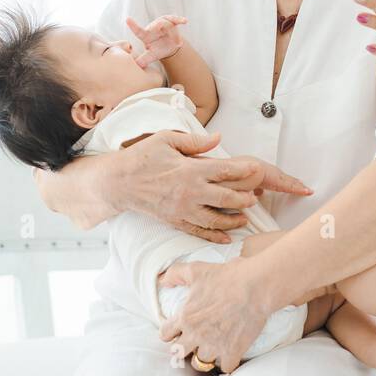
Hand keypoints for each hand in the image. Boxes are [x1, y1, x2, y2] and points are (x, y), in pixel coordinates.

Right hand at [121, 130, 312, 241]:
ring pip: (216, 220)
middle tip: (255, 197)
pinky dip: (214, 236)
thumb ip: (195, 141)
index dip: (245, 170)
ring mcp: (183, 209)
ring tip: (245, 218)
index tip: (257, 169)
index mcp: (191, 169)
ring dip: (233, 220)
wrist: (119, 182)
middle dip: (245, 199)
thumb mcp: (167, 140)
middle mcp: (190, 192)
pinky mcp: (175, 220)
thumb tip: (219, 138)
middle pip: (227, 198)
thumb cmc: (142, 157)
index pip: (225, 170)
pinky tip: (226, 237)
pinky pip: (199, 232)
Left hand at [126, 14, 187, 68]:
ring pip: (166, 24)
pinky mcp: (171, 21)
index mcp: (146, 35)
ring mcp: (162, 23)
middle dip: (158, 25)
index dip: (133, 26)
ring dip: (171, 31)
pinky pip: (175, 20)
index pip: (138, 31)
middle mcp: (153, 27)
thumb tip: (136, 66)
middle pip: (155, 26)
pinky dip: (180, 19)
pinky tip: (185, 21)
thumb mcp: (151, 56)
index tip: (127, 19)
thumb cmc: (158, 50)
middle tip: (160, 26)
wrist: (170, 45)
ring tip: (176, 41)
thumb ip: (144, 60)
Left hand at [158, 257, 269, 373]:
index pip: (165, 335)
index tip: (179, 329)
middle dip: (184, 347)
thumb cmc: (228, 276)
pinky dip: (227, 362)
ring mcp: (214, 346)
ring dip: (206, 355)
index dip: (171, 332)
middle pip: (178, 353)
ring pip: (200, 362)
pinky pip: (224, 368)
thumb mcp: (196, 270)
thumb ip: (175, 274)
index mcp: (185, 317)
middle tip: (194, 340)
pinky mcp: (232, 352)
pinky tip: (230, 352)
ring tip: (213, 346)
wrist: (256, 286)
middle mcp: (196, 335)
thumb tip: (162, 281)